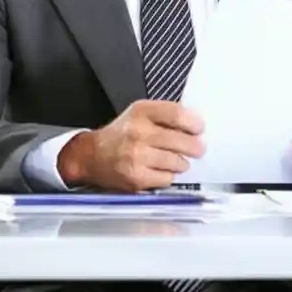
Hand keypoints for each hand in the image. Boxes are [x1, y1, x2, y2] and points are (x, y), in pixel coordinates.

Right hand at [58, 100, 204, 191]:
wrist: (92, 156)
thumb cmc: (121, 134)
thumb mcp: (140, 114)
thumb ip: (165, 115)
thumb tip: (195, 125)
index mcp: (141, 112)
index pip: (177, 114)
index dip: (194, 123)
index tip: (199, 129)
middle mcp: (138, 133)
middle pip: (181, 141)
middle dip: (195, 147)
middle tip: (198, 149)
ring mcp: (137, 157)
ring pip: (177, 162)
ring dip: (181, 163)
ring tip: (175, 160)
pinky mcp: (137, 178)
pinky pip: (167, 179)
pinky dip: (167, 176)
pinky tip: (159, 170)